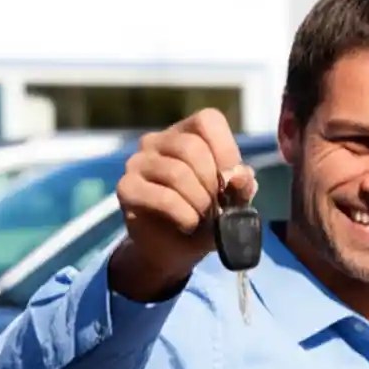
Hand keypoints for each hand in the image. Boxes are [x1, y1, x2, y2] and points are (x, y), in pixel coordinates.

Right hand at [111, 108, 258, 300]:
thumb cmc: (204, 217)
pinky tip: (188, 224)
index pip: (207, 120)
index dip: (226, 149)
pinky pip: (162, 197)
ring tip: (202, 216)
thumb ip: (241, 187)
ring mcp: (138, 162)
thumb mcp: (232, 203)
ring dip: (199, 201)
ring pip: (177, 172)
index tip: (233, 180)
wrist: (173, 248)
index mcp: (187, 134)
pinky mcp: (127, 188)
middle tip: (216, 204)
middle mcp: (158, 141)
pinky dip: (184, 214)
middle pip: (192, 147)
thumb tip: (241, 176)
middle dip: (212, 182)